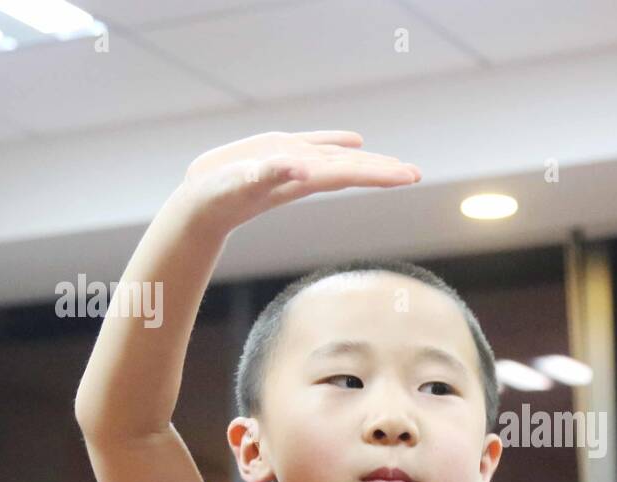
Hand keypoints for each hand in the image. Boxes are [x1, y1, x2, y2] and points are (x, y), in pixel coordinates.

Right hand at [176, 129, 421, 236]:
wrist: (199, 205)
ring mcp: (294, 163)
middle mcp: (305, 171)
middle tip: (417, 174)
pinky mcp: (279, 153)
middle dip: (385, 171)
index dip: (381, 174)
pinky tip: (357, 140)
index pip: (351, 173)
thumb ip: (268, 173)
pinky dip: (338, 141)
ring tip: (399, 164)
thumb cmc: (217, 196)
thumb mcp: (241, 182)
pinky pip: (317, 145)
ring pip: (340, 159)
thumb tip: (301, 169)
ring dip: (370, 161)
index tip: (410, 177)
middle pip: (354, 170)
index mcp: (302, 178)